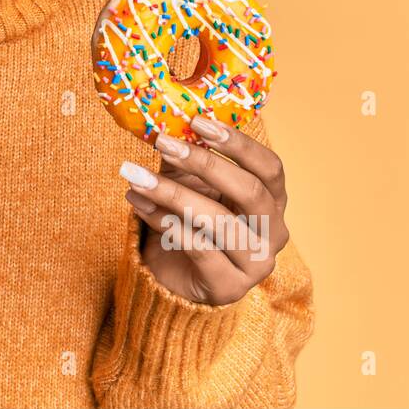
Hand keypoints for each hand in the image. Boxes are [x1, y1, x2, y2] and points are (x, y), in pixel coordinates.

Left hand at [120, 114, 288, 305]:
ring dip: (172, 193)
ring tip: (135, 176)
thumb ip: (184, 155)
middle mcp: (274, 233)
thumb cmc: (187, 223)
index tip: (198, 122)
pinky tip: (139, 204)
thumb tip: (165, 120)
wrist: (172, 277)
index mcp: (272, 202)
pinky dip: (165, 223)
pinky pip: (199, 249)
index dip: (239, 144)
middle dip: (204, 164)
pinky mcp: (230, 287)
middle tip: (164, 143)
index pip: (270, 168)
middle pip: (250, 192)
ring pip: (219, 221)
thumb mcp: (188, 183)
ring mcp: (256, 264)